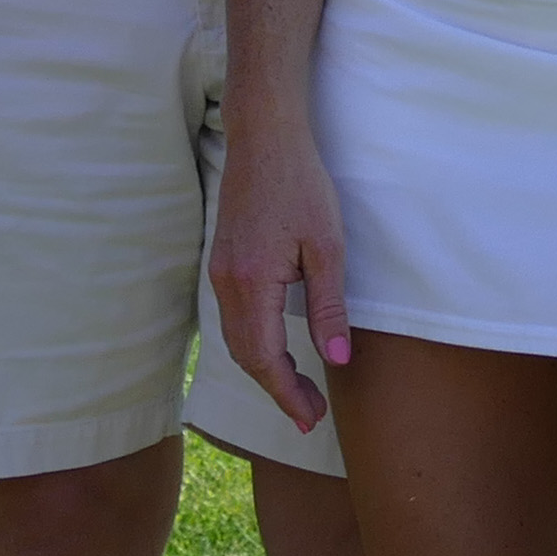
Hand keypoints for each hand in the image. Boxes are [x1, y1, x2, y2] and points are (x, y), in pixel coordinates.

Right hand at [208, 122, 351, 433]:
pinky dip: (254, 343)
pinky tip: (277, 347)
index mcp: (252, 282)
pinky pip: (234, 317)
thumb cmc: (301, 184)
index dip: (287, 395)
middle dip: (277, 389)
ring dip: (265, 368)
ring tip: (299, 387)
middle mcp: (226, 282)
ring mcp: (219, 271)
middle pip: (245, 355)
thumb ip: (328, 307)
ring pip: (236, 338)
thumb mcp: (326, 247)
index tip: (311, 419)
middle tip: (311, 413)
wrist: (264, 136)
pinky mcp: (222, 260)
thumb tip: (337, 360)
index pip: (265, 359)